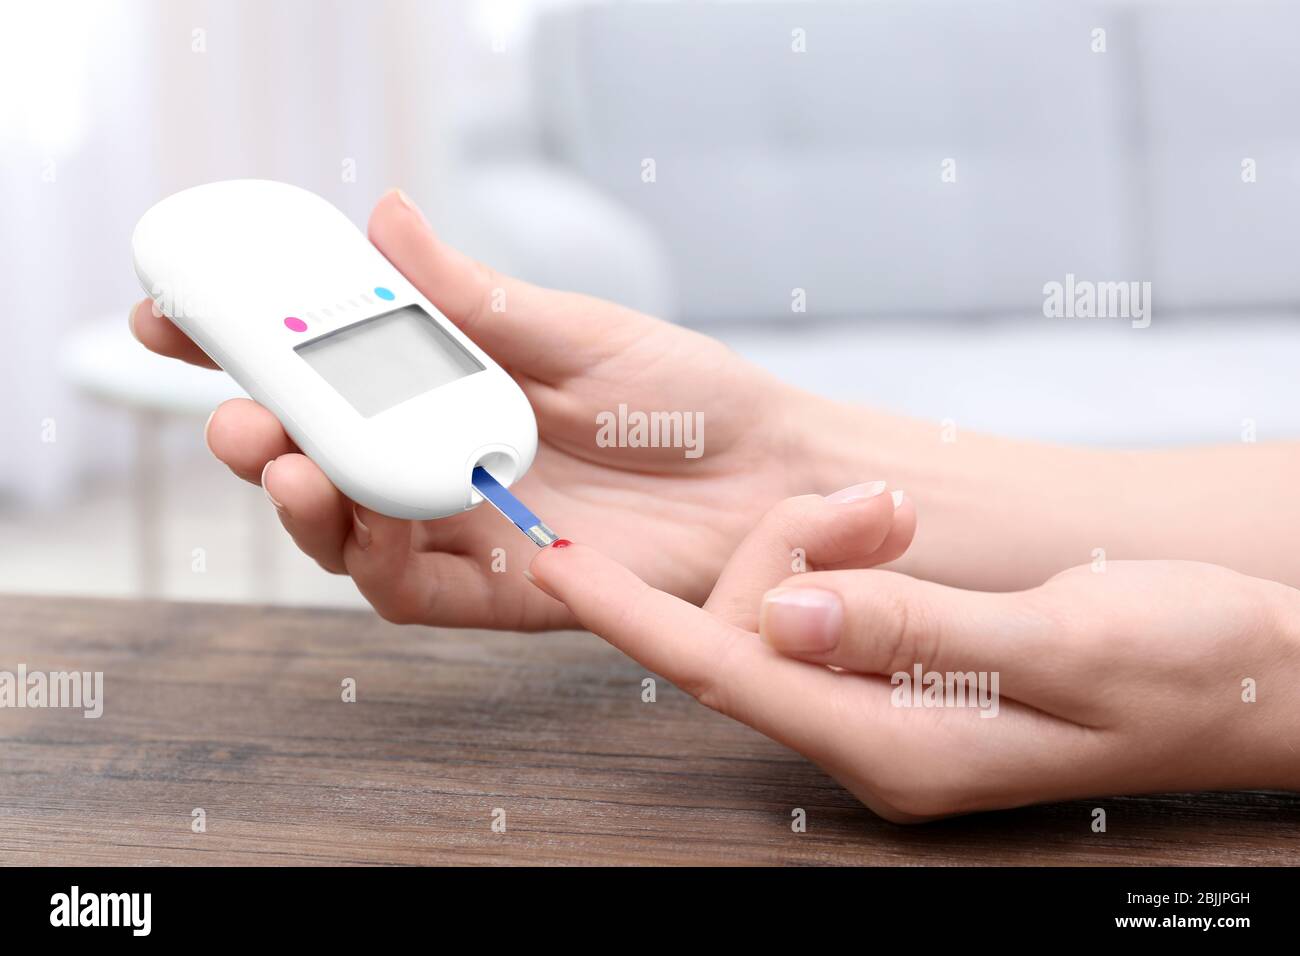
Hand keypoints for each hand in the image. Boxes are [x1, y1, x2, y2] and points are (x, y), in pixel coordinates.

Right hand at [130, 189, 823, 628]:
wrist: (775, 480)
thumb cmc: (686, 399)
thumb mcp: (578, 333)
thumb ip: (477, 299)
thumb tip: (386, 218)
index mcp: (444, 389)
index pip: (321, 374)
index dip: (240, 352)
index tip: (175, 318)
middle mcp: (439, 462)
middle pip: (315, 460)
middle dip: (254, 438)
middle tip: (233, 414)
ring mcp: (466, 530)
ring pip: (347, 534)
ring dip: (300, 505)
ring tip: (283, 465)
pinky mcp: (505, 592)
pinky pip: (416, 589)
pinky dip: (380, 556)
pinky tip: (374, 515)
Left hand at [527, 498, 1299, 820]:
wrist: (1254, 679)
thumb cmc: (1186, 666)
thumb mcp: (1065, 640)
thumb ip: (916, 630)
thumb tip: (791, 611)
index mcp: (897, 745)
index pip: (728, 675)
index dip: (632, 617)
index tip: (557, 561)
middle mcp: (869, 738)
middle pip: (748, 632)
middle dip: (783, 546)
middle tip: (882, 507)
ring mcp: (879, 711)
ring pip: (781, 610)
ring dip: (823, 543)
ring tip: (904, 515)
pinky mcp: (895, 676)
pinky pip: (824, 610)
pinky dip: (840, 558)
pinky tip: (892, 534)